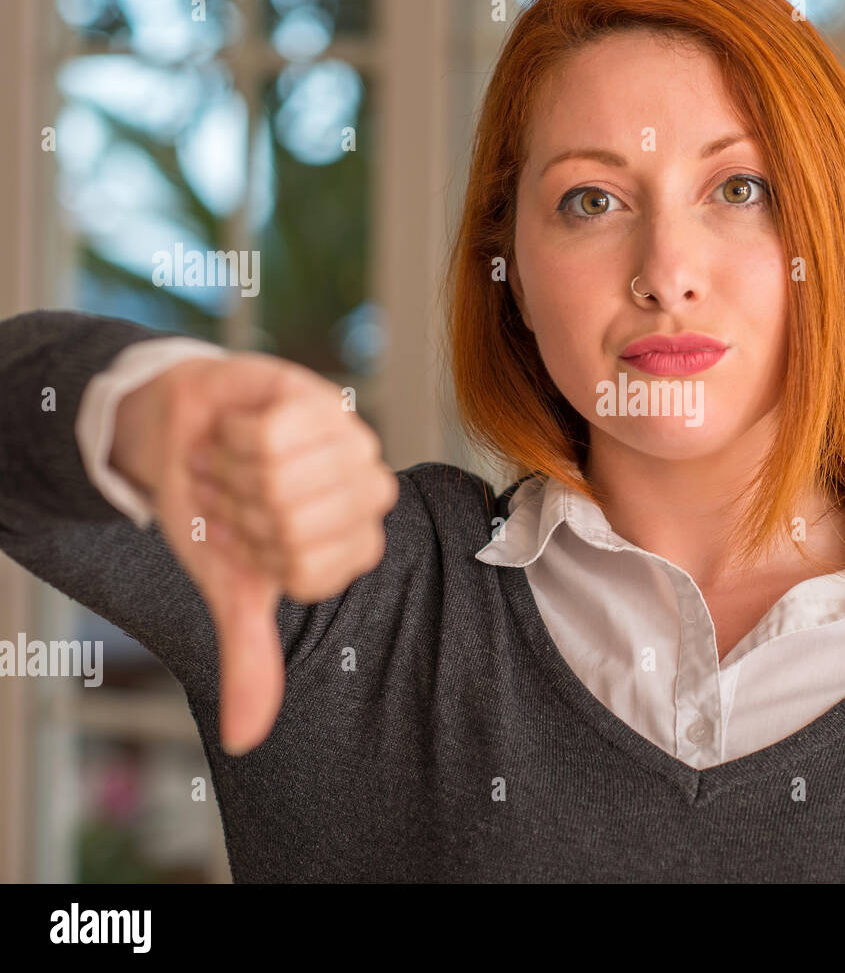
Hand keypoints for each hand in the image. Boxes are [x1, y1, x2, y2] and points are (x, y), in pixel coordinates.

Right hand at [110, 352, 398, 754]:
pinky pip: (273, 431)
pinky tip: (240, 427)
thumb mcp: (228, 586)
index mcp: (353, 548)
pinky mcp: (326, 398)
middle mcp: (367, 496)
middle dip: (238, 511)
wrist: (183, 431)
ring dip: (234, 470)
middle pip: (291, 523)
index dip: (253, 554)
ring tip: (236, 460)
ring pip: (281, 476)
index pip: (306, 570)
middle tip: (235, 492)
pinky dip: (235, 432)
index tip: (243, 535)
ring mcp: (353, 443)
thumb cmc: (214, 507)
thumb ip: (250, 655)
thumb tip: (247, 738)